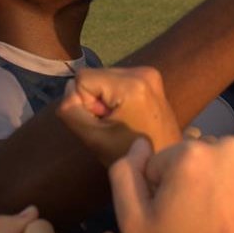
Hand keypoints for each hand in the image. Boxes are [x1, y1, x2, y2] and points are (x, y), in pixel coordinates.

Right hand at [58, 67, 182, 163]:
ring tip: (120, 122)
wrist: (164, 161)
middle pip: (94, 76)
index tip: (102, 124)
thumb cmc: (129, 155)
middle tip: (111, 124)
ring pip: (104, 78)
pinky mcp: (150, 78)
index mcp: (132, 84)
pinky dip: (114, 96)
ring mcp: (149, 73)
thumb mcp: (93, 138)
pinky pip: (116, 80)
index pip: (83, 78)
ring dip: (104, 99)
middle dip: (95, 100)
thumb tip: (69, 88)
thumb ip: (71, 111)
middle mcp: (143, 71)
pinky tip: (127, 115)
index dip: (84, 103)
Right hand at [110, 136, 233, 232]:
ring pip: (226, 167)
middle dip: (193, 184)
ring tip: (224, 225)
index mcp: (190, 153)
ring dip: (221, 187)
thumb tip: (140, 142)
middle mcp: (228, 147)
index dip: (160, 194)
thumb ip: (125, 176)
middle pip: (195, 161)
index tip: (173, 221)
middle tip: (198, 224)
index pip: (160, 165)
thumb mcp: (135, 225)